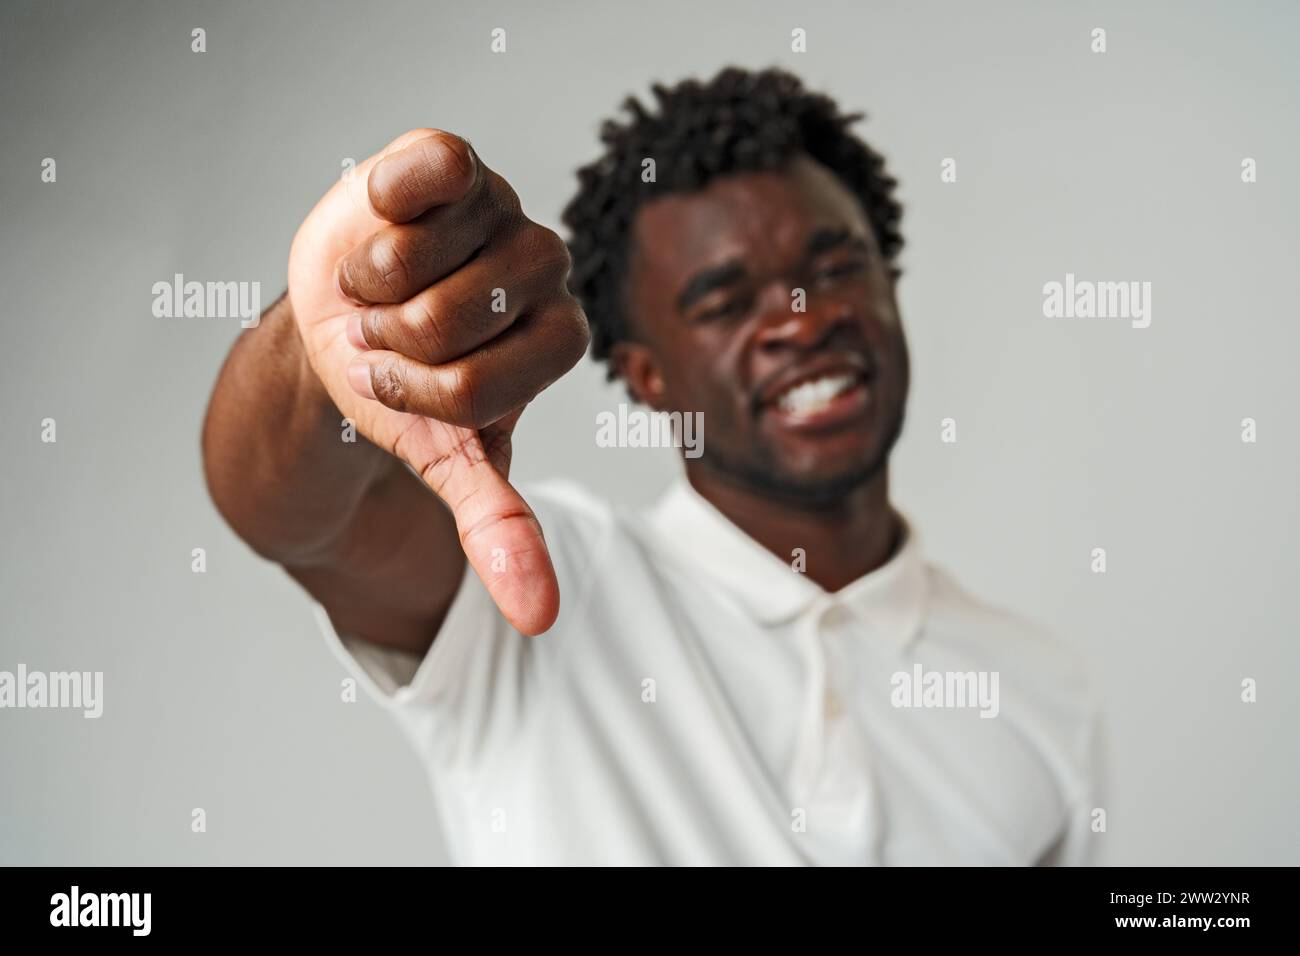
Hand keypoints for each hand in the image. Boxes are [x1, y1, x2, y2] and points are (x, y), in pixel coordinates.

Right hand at [287, 129, 588, 634]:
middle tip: (387, 333)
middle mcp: (547, 269)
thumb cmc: (406, 391)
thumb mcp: (449, 459)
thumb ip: (497, 525)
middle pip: (448, 325)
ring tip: (380, 286)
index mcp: (561, 340)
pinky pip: (426, 168)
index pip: (477, 390)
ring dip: (367, 288)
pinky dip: (386, 200)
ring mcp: (503, 208)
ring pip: (416, 258)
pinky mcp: (455, 163)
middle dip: (388, 344)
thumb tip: (540, 618)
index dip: (414, 396)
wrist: (344, 319)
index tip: (402, 385)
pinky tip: (386, 213)